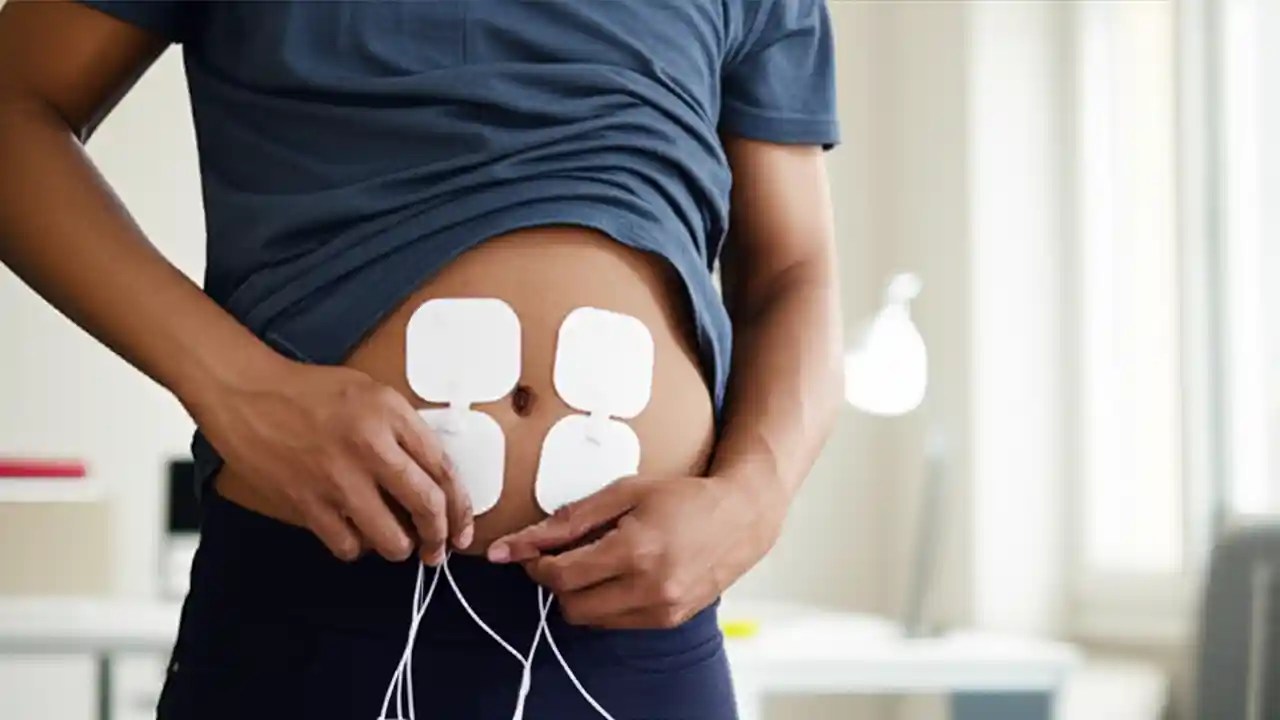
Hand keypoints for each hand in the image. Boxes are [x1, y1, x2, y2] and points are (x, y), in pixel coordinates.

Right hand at [191, 357, 472, 564]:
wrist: (248, 394)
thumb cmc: (312, 392)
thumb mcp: (373, 393)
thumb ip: (406, 430)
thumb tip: (434, 477)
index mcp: (391, 416)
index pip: (444, 469)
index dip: (461, 506)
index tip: (461, 526)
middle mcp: (370, 448)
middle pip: (427, 507)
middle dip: (440, 537)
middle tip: (439, 549)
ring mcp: (338, 479)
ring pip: (391, 539)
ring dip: (400, 547)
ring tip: (396, 541)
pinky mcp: (307, 504)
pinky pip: (348, 546)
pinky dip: (357, 547)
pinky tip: (355, 533)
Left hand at [487, 474, 783, 628]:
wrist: (741, 518)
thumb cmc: (683, 497)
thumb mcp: (624, 492)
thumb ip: (569, 519)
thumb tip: (515, 543)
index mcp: (635, 551)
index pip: (561, 575)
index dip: (535, 562)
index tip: (530, 548)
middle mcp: (649, 588)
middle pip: (569, 604)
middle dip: (556, 580)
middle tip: (563, 554)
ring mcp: (661, 610)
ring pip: (589, 620)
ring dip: (579, 594)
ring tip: (596, 561)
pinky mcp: (669, 621)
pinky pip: (615, 623)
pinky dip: (605, 603)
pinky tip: (620, 575)